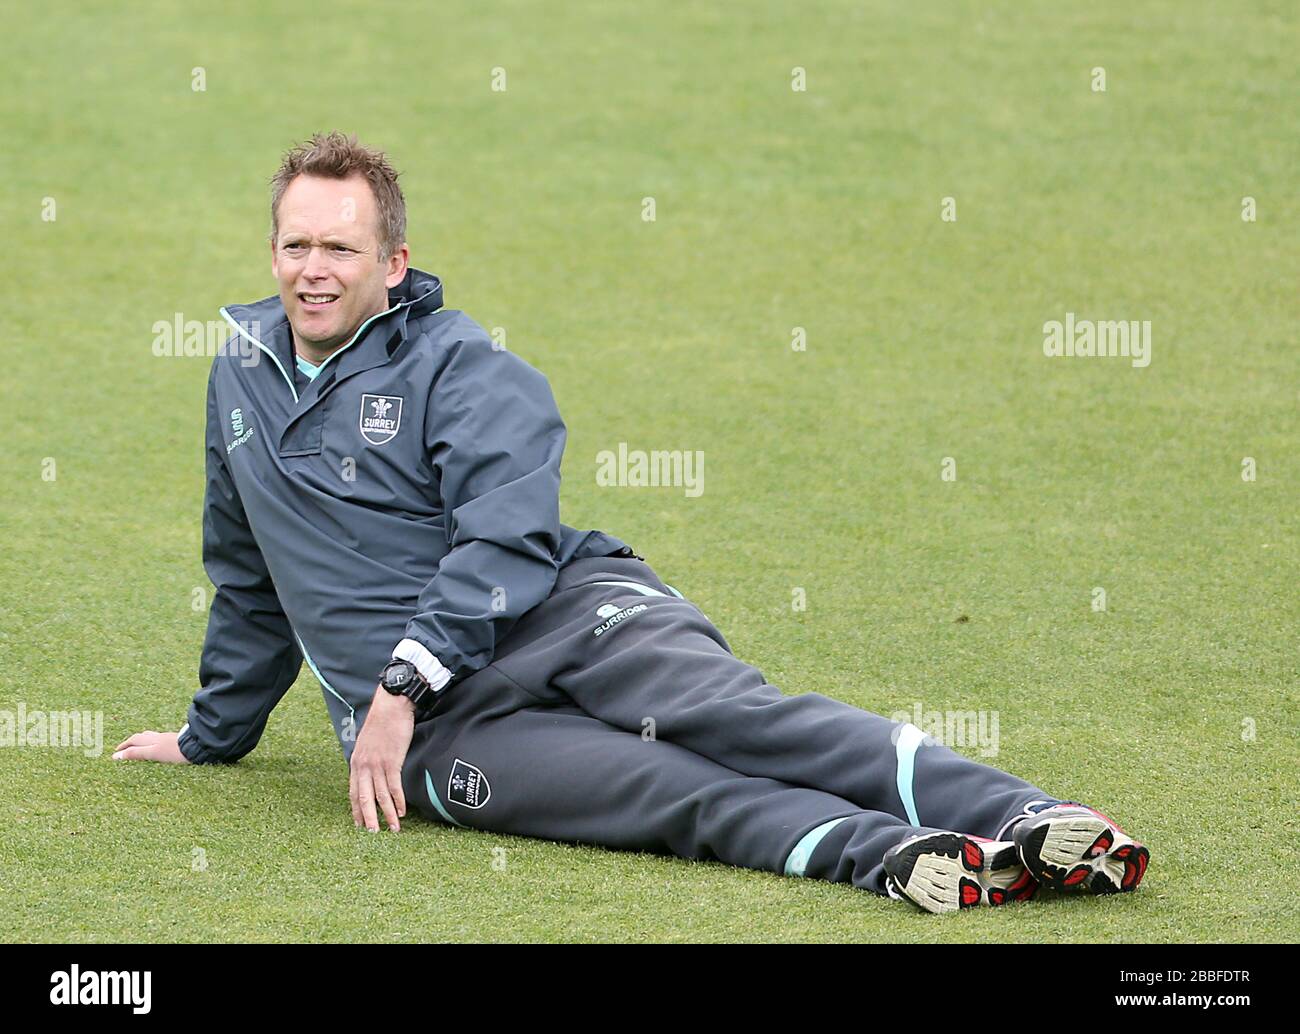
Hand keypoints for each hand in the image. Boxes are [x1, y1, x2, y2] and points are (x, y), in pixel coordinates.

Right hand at [113, 731, 189, 763]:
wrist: (197, 746)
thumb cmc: (175, 751)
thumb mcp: (152, 753)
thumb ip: (135, 753)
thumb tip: (116, 756)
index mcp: (151, 740)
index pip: (133, 741)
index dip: (123, 746)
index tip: (115, 752)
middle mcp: (158, 737)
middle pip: (141, 737)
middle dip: (131, 742)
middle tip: (124, 747)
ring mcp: (167, 738)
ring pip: (151, 737)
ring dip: (142, 741)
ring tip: (138, 744)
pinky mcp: (175, 741)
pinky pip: (159, 740)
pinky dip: (153, 742)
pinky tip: (158, 745)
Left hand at [349, 685, 414, 831]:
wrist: (392, 705)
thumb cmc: (382, 722)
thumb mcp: (368, 743)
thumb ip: (368, 759)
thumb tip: (373, 772)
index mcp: (356, 762)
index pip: (353, 792)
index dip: (356, 811)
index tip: (359, 825)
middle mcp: (363, 766)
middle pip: (363, 798)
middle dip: (367, 819)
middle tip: (372, 836)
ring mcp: (377, 764)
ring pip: (379, 796)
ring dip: (386, 815)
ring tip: (392, 830)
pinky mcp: (392, 760)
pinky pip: (393, 786)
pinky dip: (397, 801)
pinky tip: (401, 811)